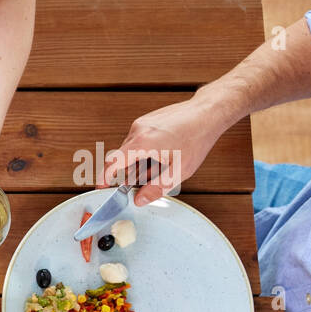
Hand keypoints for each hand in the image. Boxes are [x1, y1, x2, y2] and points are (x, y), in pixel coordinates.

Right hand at [102, 96, 224, 204]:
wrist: (208, 112)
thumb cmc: (197, 137)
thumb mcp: (179, 170)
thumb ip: (156, 187)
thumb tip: (140, 199)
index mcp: (141, 144)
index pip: (113, 163)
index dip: (105, 177)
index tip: (102, 186)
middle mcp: (137, 131)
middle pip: (124, 158)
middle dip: (134, 171)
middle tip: (151, 178)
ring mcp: (141, 123)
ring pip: (132, 149)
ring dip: (142, 160)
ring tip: (164, 162)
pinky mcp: (147, 119)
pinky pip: (139, 139)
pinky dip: (147, 149)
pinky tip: (165, 151)